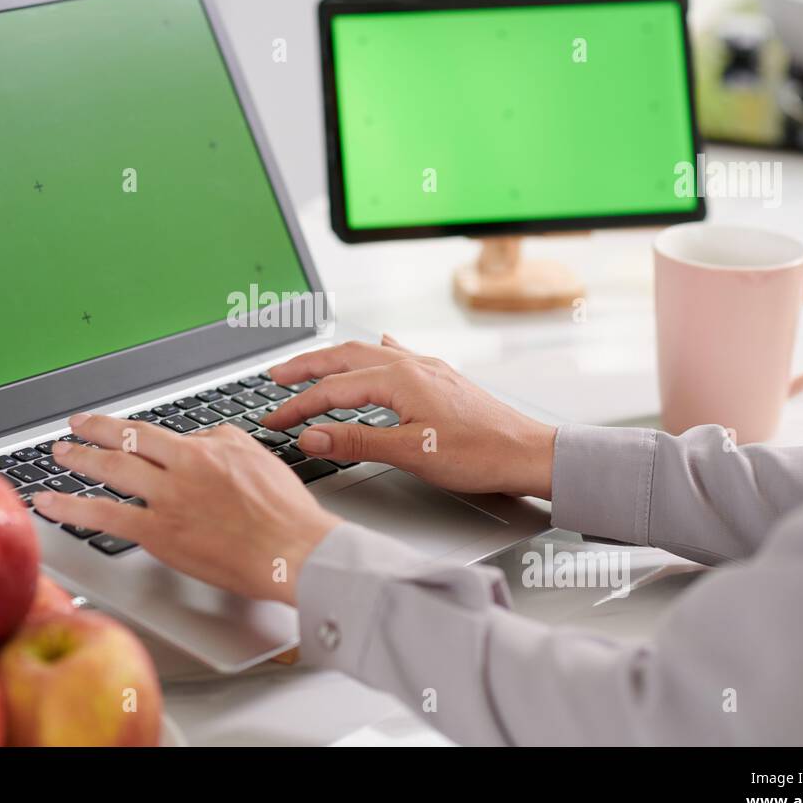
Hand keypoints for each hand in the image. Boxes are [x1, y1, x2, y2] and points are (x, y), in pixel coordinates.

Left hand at [31, 414, 340, 605]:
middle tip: (71, 431)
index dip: (116, 426)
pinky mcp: (158, 535)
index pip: (146, 431)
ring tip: (58, 457)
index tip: (100, 424)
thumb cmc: (283, 511)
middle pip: (121, 444)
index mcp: (200, 450)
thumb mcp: (256, 455)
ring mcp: (165, 502)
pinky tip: (50, 504)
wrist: (292, 549)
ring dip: (77, 462)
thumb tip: (201, 438)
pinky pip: (105, 517)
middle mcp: (177, 470)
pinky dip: (71, 507)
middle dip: (90, 435)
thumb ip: (221, 440)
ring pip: (108, 473)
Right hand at [263, 334, 556, 498]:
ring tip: (310, 366)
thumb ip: (356, 441)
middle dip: (305, 366)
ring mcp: (428, 368)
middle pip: (344, 357)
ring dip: (334, 359)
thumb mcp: (411, 453)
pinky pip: (396, 355)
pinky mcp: (440, 378)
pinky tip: (377, 349)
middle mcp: (412, 365)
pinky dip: (373, 354)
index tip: (273, 420)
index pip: (332, 390)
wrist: (528, 452)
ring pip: (368, 354)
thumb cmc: (479, 454)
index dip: (297, 406)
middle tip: (274, 377)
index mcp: (400, 379)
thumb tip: (312, 434)